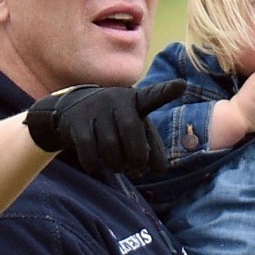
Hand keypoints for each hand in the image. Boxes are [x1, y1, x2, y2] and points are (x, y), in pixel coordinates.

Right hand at [24, 79, 185, 173]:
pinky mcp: (77, 122)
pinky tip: (95, 165)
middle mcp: (116, 99)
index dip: (166, 92)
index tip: (181, 86)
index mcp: (136, 100)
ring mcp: (95, 108)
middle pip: (131, 130)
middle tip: (135, 166)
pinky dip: (93, 164)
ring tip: (115, 166)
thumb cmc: (114, 122)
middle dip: (136, 156)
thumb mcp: (136, 129)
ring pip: (109, 145)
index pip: (153, 96)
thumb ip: (153, 148)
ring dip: (115, 164)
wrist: (72, 110)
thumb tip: (158, 169)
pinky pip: (88, 150)